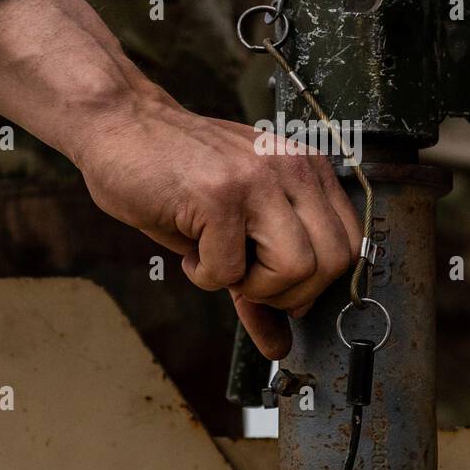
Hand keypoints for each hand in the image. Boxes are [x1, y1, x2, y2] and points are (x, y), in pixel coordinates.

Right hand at [0, 0, 360, 357]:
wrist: (119, 125)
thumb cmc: (175, 174)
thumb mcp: (235, 220)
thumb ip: (265, 275)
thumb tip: (282, 344)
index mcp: (308, 168)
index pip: (351, 246)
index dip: (315, 282)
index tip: (278, 287)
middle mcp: (293, 168)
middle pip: (332, 264)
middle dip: (287, 292)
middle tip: (245, 277)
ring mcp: (258, 179)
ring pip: (295, 270)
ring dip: (250, 286)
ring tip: (217, 259)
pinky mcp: (219, 196)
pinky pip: (229, 272)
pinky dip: (202, 275)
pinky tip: (188, 247)